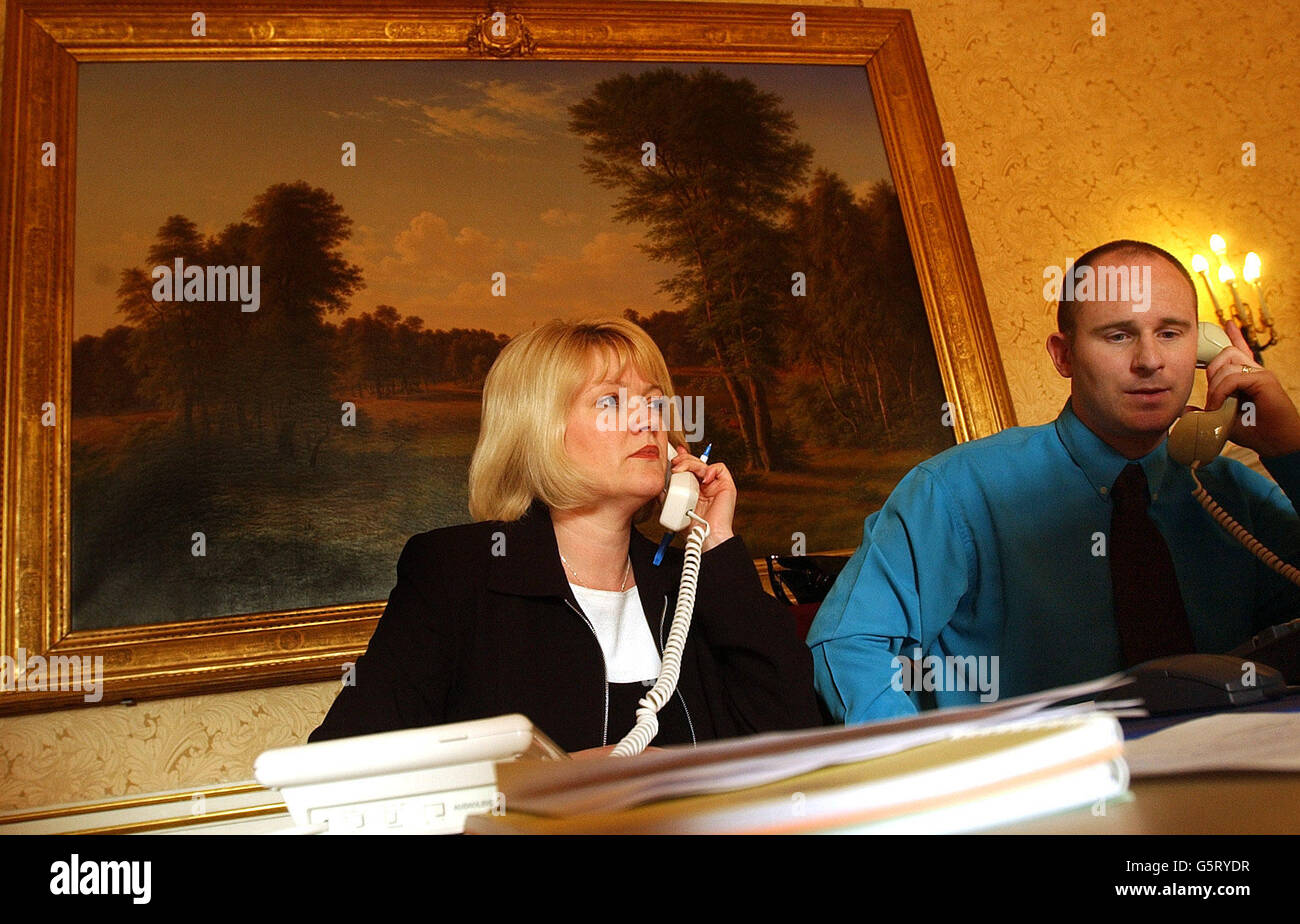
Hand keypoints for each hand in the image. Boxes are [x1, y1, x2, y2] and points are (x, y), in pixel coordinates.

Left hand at [668, 445, 735, 550]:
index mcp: (694, 488)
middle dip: (683, 460)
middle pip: (695, 463)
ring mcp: (715, 485)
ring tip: (681, 471)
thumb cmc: (691, 527)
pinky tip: (703, 479)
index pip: (689, 468)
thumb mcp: (673, 506)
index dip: (682, 459)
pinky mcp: (726, 485)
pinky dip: (710, 469)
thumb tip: (661, 482)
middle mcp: (705, 485)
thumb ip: (667, 494)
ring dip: (691, 464)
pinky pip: (720, 467)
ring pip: (704, 463)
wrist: (703, 536)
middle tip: (674, 465)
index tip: (672, 456)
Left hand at [1205, 322, 1299, 457]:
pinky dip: (1221, 392)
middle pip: (1225, 354)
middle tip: (1212, 400)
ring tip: (1216, 407)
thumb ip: (1205, 412)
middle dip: (1210, 373)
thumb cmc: (1255, 432)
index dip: (1233, 336)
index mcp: (1246, 377)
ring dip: (1215, 387)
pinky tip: (1219, 406)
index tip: (1227, 324)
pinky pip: (1233, 377)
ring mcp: (1259, 373)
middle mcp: (1254, 371)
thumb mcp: (1222, 420)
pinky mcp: (1264, 379)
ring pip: (1226, 363)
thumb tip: (1184, 411)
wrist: (1277, 443)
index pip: (1239, 350)